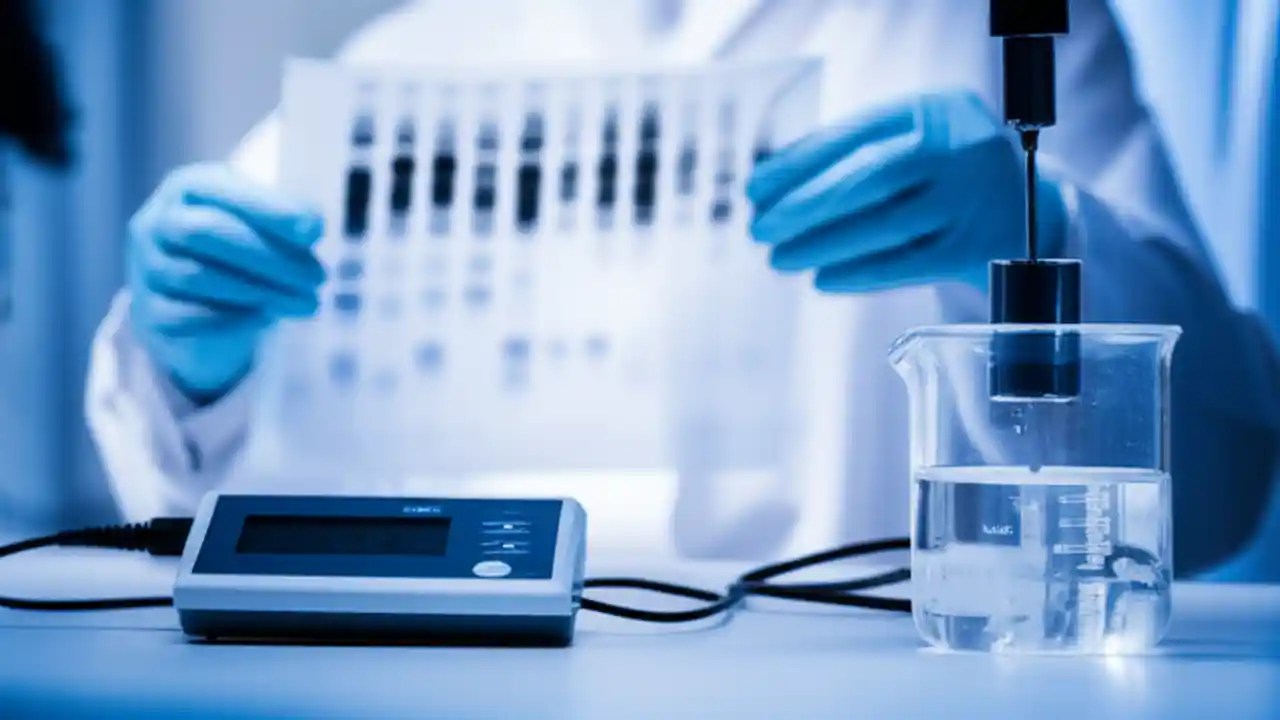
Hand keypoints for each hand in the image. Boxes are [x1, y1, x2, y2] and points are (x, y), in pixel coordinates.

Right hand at [127, 163, 325, 402]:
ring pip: (196, 275)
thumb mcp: (263, 221)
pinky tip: (267, 317)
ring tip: (306, 300)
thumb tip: (311, 226)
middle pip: (205, 231)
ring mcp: (146, 268)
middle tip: (319, 277)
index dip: (268, 208)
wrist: (200, 301)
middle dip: (269, 255)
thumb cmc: (240, 246)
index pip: (220, 189)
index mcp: (187, 188)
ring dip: (260, 290)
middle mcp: (156, 223)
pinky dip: (232, 317)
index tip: (316, 230)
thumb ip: (287, 218)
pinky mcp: (148, 312)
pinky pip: (185, 316)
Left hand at [747, 91, 1065, 291]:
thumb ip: (856, 152)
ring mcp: (971, 198)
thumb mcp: (912, 140)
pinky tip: (824, 279)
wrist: (1029, 205)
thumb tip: (773, 185)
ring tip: (781, 259)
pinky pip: (909, 263)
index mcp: (933, 109)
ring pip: (885, 224)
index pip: (854, 135)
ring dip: (823, 245)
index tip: (756, 188)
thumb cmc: (944, 172)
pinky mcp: (979, 245)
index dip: (798, 164)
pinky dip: (861, 273)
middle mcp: (958, 147)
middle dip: (805, 206)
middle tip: (760, 230)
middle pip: (868, 177)